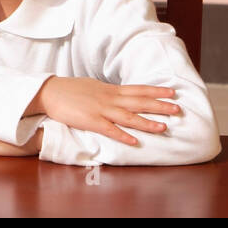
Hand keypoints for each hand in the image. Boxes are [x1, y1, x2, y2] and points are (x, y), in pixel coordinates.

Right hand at [32, 76, 178, 145]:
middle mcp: (109, 98)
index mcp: (109, 90)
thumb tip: (120, 94)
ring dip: (147, 122)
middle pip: (138, 102)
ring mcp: (100, 109)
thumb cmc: (69, 89)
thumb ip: (108, 91)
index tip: (172, 92)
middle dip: (159, 106)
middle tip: (178, 109)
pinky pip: (109, 129)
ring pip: (128, 117)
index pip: (137, 89)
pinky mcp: (90, 120)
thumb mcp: (92, 86)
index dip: (155, 90)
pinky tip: (134, 141)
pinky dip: (122, 135)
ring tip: (163, 127)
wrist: (48, 92)